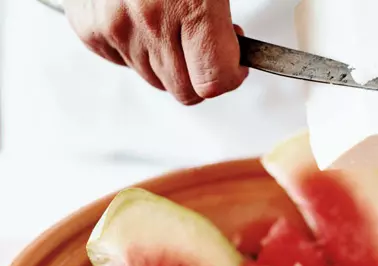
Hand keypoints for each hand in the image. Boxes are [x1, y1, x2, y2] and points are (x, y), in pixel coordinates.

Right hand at [64, 0, 247, 104]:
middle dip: (199, 73)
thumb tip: (232, 54)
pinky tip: (140, 17)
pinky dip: (134, 48)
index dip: (229, 76)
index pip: (213, 82)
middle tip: (204, 44)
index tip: (234, 65)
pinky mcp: (88, 26)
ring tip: (170, 21)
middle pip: (184, 90)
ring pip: (153, 79)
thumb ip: (222, 16)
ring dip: (167, 61)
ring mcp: (114, 25)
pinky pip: (120, 61)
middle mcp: (149, 20)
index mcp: (190, 3)